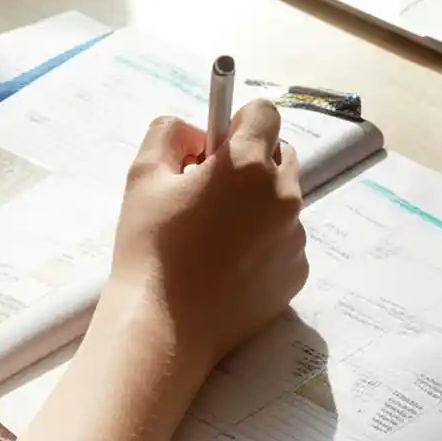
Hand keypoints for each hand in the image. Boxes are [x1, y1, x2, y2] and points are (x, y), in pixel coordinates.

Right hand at [110, 100, 306, 367]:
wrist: (165, 327)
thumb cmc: (149, 248)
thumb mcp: (143, 174)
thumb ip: (171, 132)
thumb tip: (197, 133)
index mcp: (248, 164)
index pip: (265, 113)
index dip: (239, 123)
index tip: (217, 146)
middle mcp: (283, 195)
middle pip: (281, 154)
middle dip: (252, 161)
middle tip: (213, 189)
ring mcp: (295, 235)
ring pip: (283, 199)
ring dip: (258, 203)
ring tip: (216, 235)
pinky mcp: (298, 271)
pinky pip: (286, 240)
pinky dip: (264, 242)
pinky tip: (229, 265)